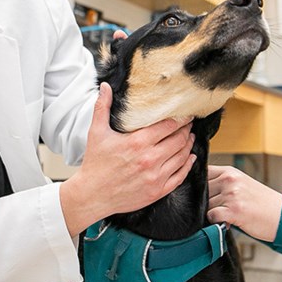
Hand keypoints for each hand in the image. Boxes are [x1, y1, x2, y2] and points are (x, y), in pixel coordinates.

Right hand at [60, 82, 195, 234]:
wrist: (91, 194)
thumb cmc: (95, 164)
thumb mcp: (97, 132)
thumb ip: (102, 107)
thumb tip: (105, 87)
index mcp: (138, 142)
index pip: (169, 126)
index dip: (181, 119)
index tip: (185, 115)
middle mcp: (150, 159)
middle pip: (179, 140)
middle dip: (186, 130)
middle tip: (189, 125)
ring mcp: (155, 177)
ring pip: (182, 157)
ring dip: (188, 145)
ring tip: (190, 138)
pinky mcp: (157, 191)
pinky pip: (180, 176)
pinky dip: (188, 166)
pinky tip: (190, 158)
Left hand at [206, 165, 281, 241]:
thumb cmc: (262, 203)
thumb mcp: (242, 184)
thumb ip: (222, 184)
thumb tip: (200, 193)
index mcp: (231, 172)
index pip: (203, 174)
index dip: (200, 186)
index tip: (203, 195)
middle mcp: (230, 180)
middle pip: (202, 191)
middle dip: (206, 202)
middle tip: (219, 209)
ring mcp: (232, 195)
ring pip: (206, 205)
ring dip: (212, 213)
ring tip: (227, 216)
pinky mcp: (234, 210)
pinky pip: (212, 216)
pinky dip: (216, 222)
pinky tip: (227, 222)